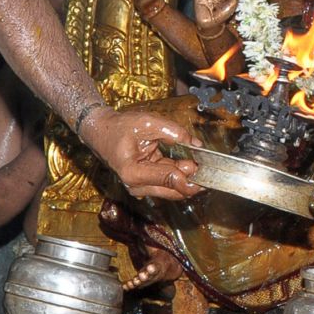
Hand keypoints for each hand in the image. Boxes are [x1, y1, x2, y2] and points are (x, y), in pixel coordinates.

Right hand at [84, 108, 203, 200]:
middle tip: (211, 167)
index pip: (168, 179)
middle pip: (174, 191)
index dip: (189, 174)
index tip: (203, 166)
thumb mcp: (148, 122)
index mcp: (133, 172)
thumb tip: (195, 144)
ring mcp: (142, 187)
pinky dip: (181, 174)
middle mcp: (137, 186)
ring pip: (174, 189)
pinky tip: (191, 164)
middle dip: (194, 180)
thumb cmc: (121, 127)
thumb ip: (173, 132)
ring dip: (188, 177)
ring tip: (201, 162)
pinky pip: (169, 182)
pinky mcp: (147, 184)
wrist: (102, 132)